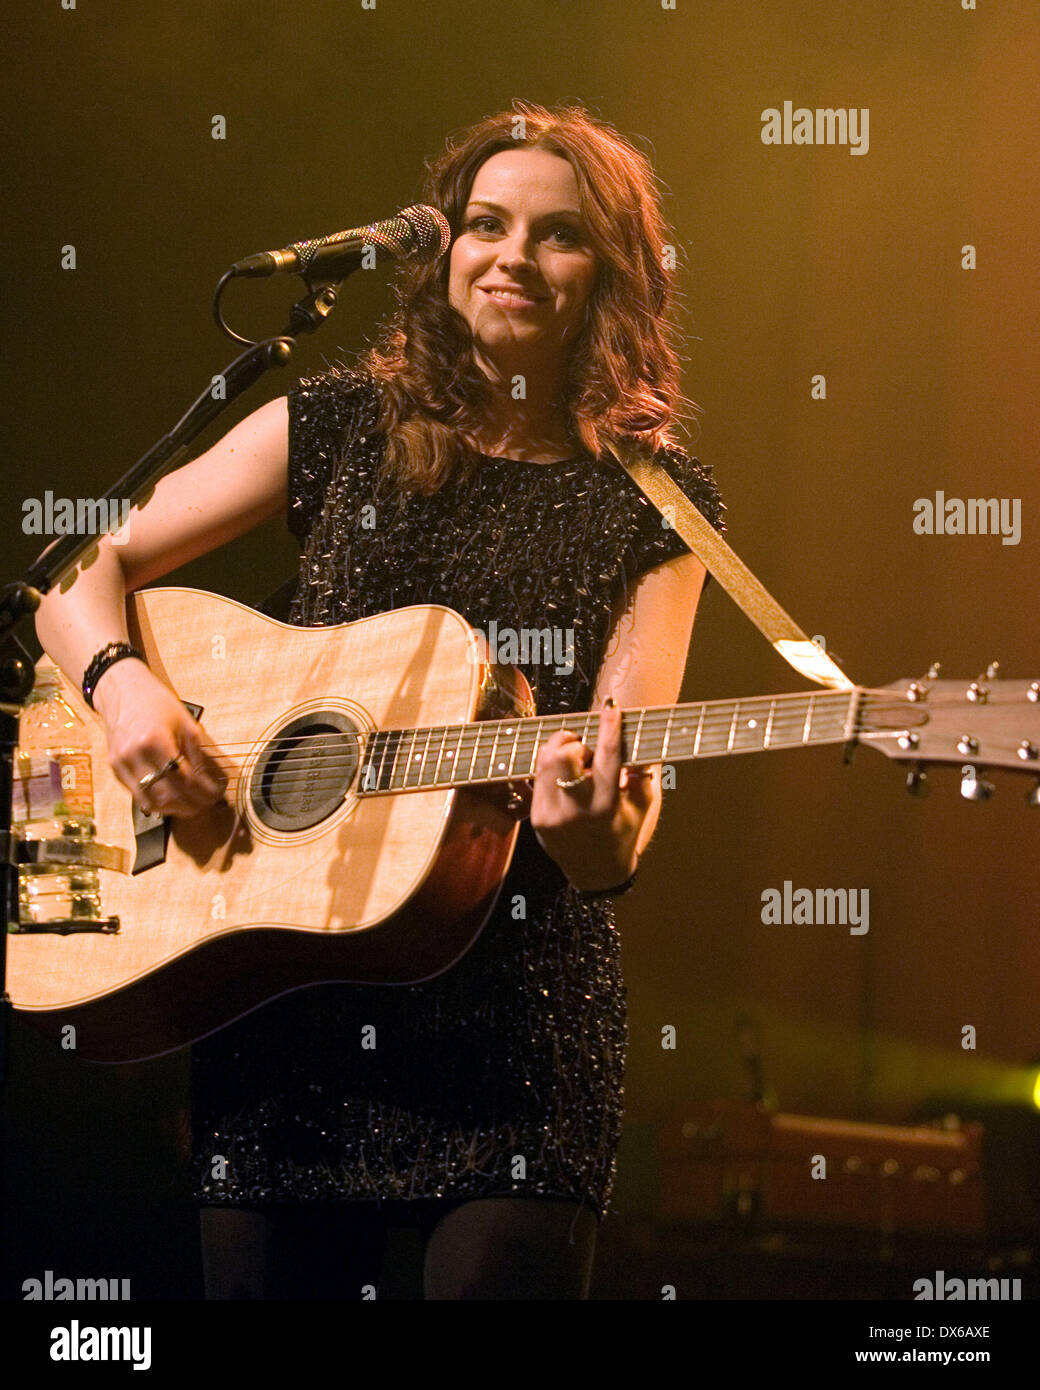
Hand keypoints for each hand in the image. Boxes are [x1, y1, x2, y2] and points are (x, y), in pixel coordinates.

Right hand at [93, 659, 227, 817]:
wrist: (122, 691)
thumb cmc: (156, 703)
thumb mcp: (185, 723)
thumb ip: (197, 754)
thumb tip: (210, 780)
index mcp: (155, 741)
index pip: (184, 779)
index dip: (203, 792)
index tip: (217, 793)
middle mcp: (134, 756)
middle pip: (166, 796)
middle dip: (191, 805)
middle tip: (208, 804)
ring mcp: (121, 765)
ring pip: (150, 802)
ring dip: (174, 809)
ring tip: (193, 805)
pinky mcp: (115, 769)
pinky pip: (138, 795)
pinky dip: (158, 802)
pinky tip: (173, 799)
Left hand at [529, 700, 653, 890]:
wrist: (597, 873)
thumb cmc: (625, 833)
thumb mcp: (644, 805)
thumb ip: (642, 771)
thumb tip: (635, 737)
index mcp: (606, 807)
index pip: (608, 757)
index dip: (609, 728)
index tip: (612, 708)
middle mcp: (575, 810)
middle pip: (564, 753)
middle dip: (576, 743)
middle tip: (588, 751)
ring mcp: (551, 814)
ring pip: (545, 760)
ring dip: (562, 751)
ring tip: (577, 762)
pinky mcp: (536, 817)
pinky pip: (538, 777)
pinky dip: (552, 769)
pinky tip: (566, 776)